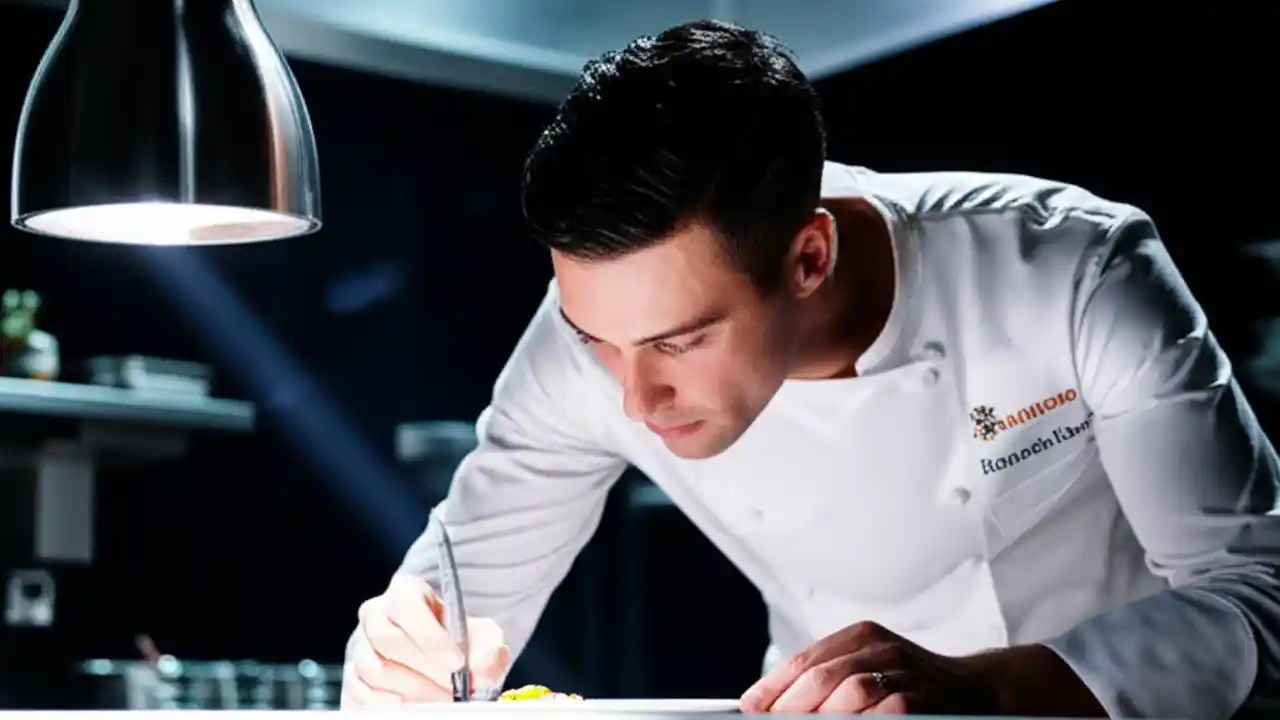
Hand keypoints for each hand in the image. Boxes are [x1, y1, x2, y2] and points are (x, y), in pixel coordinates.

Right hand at [340, 573, 510, 707]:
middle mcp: (375, 615)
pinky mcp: (353, 678)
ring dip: (412, 690)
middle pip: (387, 639)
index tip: (457, 662)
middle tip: (454, 689)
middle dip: (425, 669)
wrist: (442, 659)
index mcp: (404, 592)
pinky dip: (389, 705)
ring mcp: (360, 647)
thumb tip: (482, 674)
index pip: (407, 605)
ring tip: (442, 700)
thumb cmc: (458, 641)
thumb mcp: (482, 636)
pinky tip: (415, 707)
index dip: (431, 636)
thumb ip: (488, 649)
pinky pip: (362, 693)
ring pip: (374, 668)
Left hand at [739, 621, 998, 714]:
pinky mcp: (922, 699)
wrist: (975, 690)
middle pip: (822, 676)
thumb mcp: (871, 665)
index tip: (750, 706)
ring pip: (849, 692)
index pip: (805, 659)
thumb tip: (773, 702)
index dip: (773, 686)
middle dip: (790, 706)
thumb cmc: (912, 681)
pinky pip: (884, 711)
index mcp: (862, 635)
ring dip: (822, 715)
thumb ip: (830, 677)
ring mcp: (904, 672)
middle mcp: (881, 648)